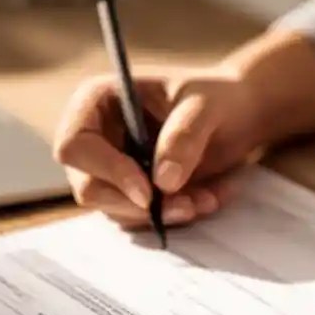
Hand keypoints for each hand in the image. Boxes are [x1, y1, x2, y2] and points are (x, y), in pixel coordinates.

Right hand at [53, 69, 269, 228]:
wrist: (239, 114)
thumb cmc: (217, 96)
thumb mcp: (206, 106)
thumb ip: (184, 136)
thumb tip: (163, 181)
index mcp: (97, 101)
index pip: (75, 144)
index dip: (107, 171)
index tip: (149, 192)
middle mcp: (95, 137)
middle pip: (88, 186)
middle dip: (135, 204)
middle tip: (183, 206)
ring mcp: (110, 168)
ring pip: (114, 208)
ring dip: (158, 214)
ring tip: (203, 200)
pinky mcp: (130, 191)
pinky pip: (139, 217)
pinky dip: (169, 216)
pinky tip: (204, 200)